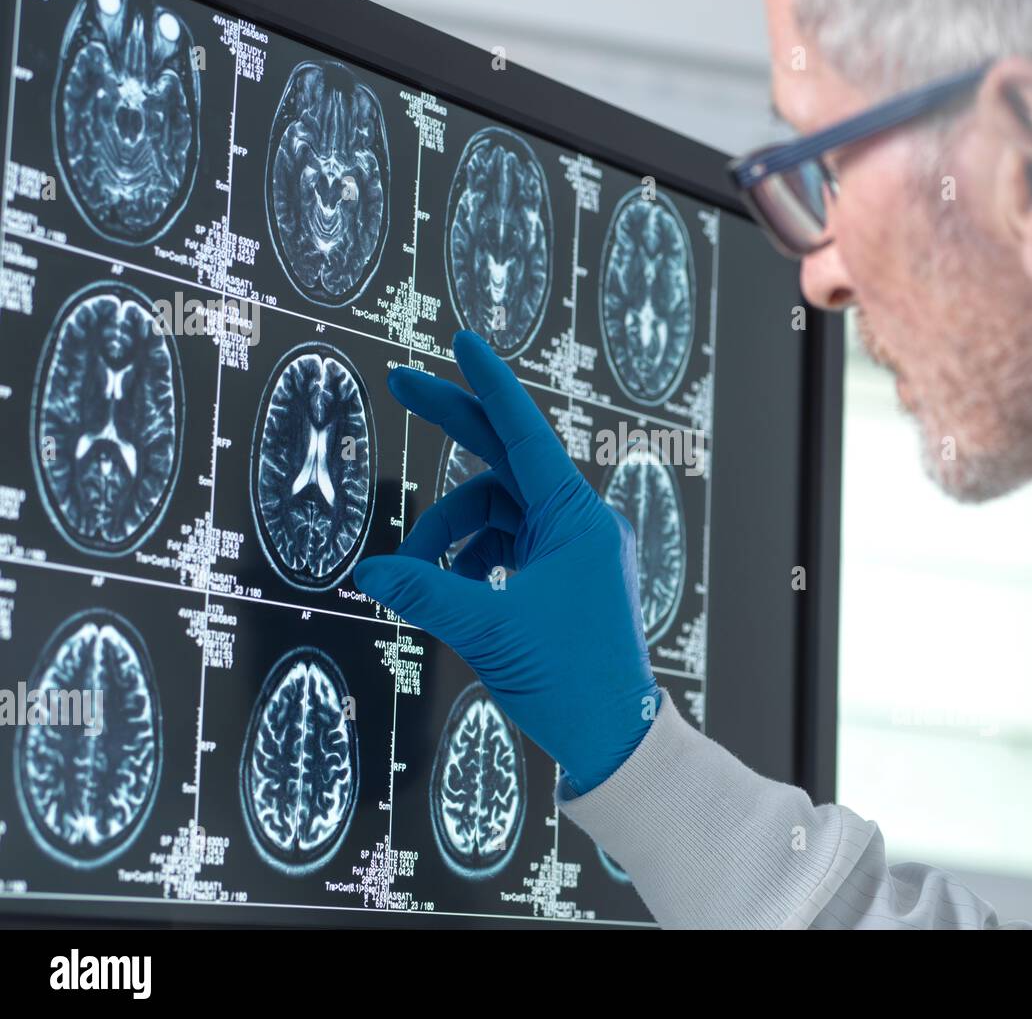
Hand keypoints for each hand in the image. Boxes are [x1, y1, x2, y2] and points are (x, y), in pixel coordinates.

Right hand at [353, 329, 659, 794]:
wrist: (616, 738)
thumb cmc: (570, 679)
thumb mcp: (487, 628)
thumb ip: (424, 591)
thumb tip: (368, 571)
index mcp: (576, 518)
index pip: (525, 433)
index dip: (489, 385)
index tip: (464, 342)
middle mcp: (579, 524)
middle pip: (505, 460)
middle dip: (453, 429)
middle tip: (401, 386)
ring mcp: (573, 550)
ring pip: (496, 514)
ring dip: (451, 536)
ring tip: (420, 579)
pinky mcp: (564, 577)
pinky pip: (506, 547)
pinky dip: (471, 562)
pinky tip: (454, 597)